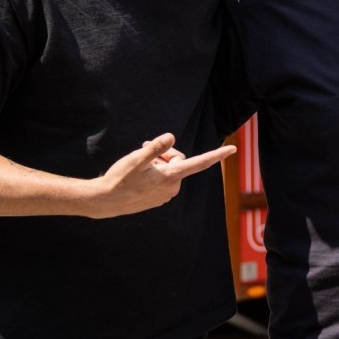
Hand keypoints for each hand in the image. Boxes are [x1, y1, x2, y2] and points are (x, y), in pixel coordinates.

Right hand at [89, 133, 236, 217]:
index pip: (200, 162)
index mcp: (171, 177)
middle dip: (164, 152)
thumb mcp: (136, 158)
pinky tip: (138, 176)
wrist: (105, 201)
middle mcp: (173, 187)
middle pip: (178, 160)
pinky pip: (163, 180)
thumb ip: (155, 148)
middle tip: (144, 147)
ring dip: (157, 163)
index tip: (233, 149)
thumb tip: (171, 137)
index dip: (217, 154)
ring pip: (169, 170)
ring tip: (139, 164)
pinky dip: (154, 173)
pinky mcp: (159, 198)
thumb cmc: (120, 179)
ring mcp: (166, 195)